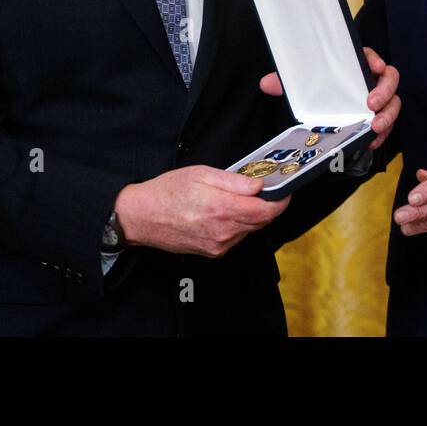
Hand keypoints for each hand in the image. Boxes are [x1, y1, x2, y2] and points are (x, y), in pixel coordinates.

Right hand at [114, 166, 290, 256]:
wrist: (142, 217)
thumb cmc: (167, 192)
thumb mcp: (201, 174)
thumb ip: (234, 181)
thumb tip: (258, 184)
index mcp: (222, 208)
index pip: (266, 210)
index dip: (280, 200)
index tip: (284, 191)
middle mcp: (223, 231)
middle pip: (262, 221)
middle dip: (268, 206)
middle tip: (265, 190)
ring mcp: (219, 245)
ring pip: (249, 229)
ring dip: (251, 215)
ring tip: (238, 199)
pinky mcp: (213, 252)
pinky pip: (236, 237)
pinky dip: (238, 225)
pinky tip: (225, 213)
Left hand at [259, 47, 400, 149]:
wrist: (322, 108)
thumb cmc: (317, 88)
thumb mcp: (302, 84)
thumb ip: (286, 82)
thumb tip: (266, 84)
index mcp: (355, 64)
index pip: (369, 56)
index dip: (376, 60)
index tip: (376, 67)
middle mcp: (370, 80)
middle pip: (390, 79)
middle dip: (384, 91)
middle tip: (371, 104)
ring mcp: (378, 99)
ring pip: (393, 103)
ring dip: (388, 116)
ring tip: (375, 128)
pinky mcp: (378, 117)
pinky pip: (387, 124)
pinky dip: (382, 135)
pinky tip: (372, 142)